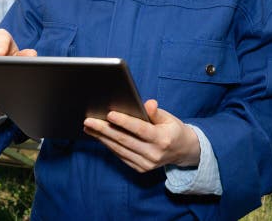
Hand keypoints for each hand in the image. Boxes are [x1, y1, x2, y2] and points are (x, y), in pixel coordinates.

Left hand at [82, 99, 199, 172]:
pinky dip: (108, 145)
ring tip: (88, 127)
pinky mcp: (140, 168)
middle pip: (124, 140)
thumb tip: (148, 103)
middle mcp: (154, 154)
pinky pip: (120, 155)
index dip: (124, 122)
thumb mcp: (169, 118)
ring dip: (101, 137)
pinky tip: (98, 136)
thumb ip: (156, 112)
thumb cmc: (172, 130)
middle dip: (104, 129)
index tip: (109, 114)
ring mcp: (146, 164)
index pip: (140, 129)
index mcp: (162, 139)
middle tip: (88, 120)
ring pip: (119, 149)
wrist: (182, 151)